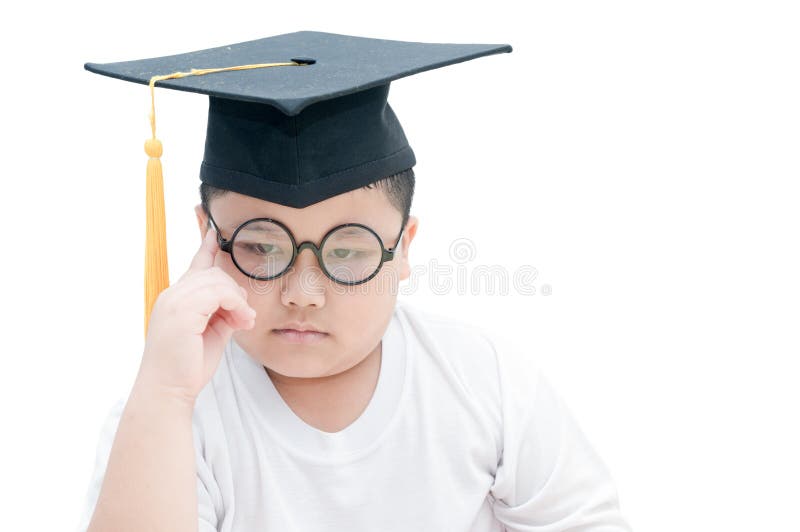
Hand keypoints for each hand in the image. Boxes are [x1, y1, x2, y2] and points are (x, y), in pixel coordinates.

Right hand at [137, 229, 255, 402]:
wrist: (168, 391)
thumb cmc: (187, 367)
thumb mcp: (212, 333)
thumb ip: (223, 312)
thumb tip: (239, 302)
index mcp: (176, 298)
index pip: (195, 265)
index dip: (206, 246)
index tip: (213, 230)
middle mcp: (173, 295)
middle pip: (213, 272)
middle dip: (235, 291)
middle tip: (245, 317)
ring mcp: (175, 300)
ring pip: (218, 280)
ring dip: (238, 301)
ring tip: (244, 322)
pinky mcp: (182, 310)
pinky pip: (219, 293)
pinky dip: (236, 305)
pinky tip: (241, 321)